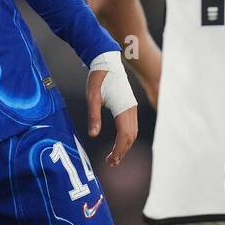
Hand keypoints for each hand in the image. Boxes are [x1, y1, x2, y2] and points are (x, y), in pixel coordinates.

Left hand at [86, 52, 137, 166]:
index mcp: (123, 108)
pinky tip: (119, 143)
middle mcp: (131, 109)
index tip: (110, 160)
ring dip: (125, 146)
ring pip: (133, 132)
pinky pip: (131, 126)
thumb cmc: (98, 77)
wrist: (107, 60)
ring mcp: (132, 107)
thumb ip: (93, 116)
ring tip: (114, 158)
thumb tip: (93, 135)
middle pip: (130, 137)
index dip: (118, 150)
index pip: (124, 135)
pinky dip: (126, 138)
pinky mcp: (130, 106)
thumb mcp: (92, 96)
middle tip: (110, 163)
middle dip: (122, 152)